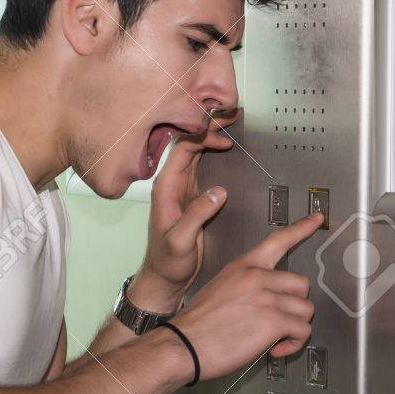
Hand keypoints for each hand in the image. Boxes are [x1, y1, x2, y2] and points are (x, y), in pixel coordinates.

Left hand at [130, 109, 240, 311]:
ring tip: (229, 122)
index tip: (222, 134)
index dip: (201, 136)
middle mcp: (172, 185)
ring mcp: (181, 189)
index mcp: (165, 189)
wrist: (164, 278)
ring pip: (195, 151)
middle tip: (230, 115)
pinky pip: (201, 164)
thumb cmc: (167, 263)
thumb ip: (197, 215)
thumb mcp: (181, 241)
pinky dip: (213, 150)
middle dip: (208, 127)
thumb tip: (218, 192)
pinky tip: (225, 145)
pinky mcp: (192, 196)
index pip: (182, 150)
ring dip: (210, 135)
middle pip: (188, 144)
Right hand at [166, 212, 324, 381]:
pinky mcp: (273, 321)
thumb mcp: (219, 288)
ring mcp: (267, 298)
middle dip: (294, 304)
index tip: (317, 219)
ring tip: (277, 337)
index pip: (278, 240)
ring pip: (306, 309)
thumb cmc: (197, 324)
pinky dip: (293, 344)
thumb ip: (246, 286)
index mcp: (244, 266)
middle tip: (279, 319)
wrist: (183, 344)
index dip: (302, 228)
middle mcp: (258, 277)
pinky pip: (302, 331)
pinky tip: (276, 348)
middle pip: (301, 283)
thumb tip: (266, 298)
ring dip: (295, 326)